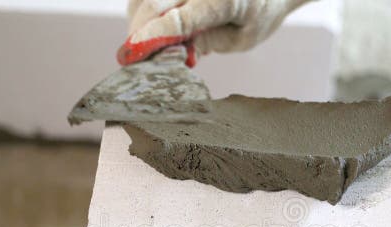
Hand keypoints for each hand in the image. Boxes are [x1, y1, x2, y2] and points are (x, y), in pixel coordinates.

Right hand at [119, 0, 311, 65]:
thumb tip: (173, 51)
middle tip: (132, 57)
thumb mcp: (242, 39)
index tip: (130, 55)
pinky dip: (148, 8)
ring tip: (147, 41)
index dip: (151, 39)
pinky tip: (155, 24)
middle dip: (138, 31)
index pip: (178, 20)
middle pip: (154, 3)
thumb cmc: (261, 12)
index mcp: (223, 0)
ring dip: (139, 18)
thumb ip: (209, 43)